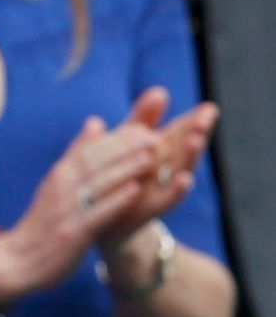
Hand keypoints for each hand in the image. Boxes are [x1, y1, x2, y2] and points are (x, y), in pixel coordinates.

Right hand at [0, 114, 156, 303]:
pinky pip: (96, 213)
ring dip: (125, 169)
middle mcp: (61, 188)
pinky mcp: (71, 233)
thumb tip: (96, 122)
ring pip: (98, 184)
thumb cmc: (44, 222)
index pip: (90, 150)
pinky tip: (135, 192)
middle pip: (95, 162)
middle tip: (154, 136)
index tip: (143, 127)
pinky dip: (115, 200)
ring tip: (151, 158)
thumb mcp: (57, 183)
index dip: (117, 139)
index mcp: (60, 174)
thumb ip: (77, 154)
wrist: (18, 260)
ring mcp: (65, 210)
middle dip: (125, 149)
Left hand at [97, 87, 217, 251]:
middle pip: (181, 150)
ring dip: (187, 157)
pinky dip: (175, 191)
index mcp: (157, 154)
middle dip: (195, 133)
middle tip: (208, 117)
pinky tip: (185, 179)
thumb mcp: (128, 147)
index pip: (178, 134)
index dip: (193, 121)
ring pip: (177, 172)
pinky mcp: (146, 211)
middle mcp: (162, 172)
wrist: (106, 227)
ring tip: (197, 140)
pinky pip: (164, 201)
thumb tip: (160, 90)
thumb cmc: (121, 181)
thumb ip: (143, 120)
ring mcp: (156, 191)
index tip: (209, 107)